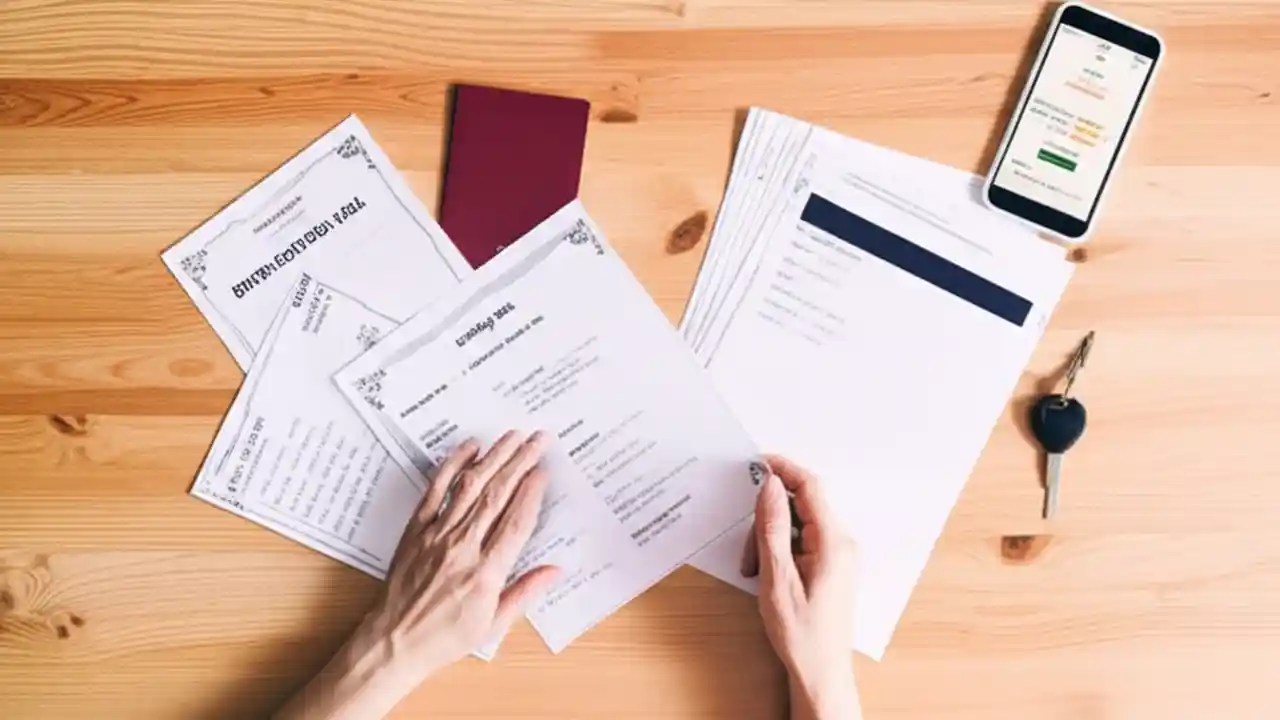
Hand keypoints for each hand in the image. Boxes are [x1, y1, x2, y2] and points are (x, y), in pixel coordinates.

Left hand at [275, 431, 559, 719]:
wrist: (393, 641)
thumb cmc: (443, 638)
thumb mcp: (493, 625)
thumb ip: (525, 592)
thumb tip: (555, 570)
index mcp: (486, 574)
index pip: (516, 523)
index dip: (533, 493)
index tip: (544, 471)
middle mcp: (462, 548)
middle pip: (498, 495)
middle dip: (521, 462)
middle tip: (539, 440)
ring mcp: (437, 535)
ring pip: (471, 486)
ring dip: (494, 457)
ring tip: (512, 437)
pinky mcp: (416, 530)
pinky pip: (436, 490)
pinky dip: (453, 465)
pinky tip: (470, 448)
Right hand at [742, 455, 860, 719]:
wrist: (821, 671)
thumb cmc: (801, 632)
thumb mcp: (777, 578)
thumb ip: (772, 528)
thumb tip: (768, 486)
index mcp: (833, 542)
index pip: (810, 486)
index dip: (783, 468)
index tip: (755, 461)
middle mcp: (841, 542)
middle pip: (800, 505)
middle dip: (766, 518)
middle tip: (746, 550)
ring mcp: (837, 554)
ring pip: (797, 524)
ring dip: (769, 539)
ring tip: (753, 571)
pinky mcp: (830, 564)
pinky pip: (801, 541)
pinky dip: (778, 550)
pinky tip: (764, 574)